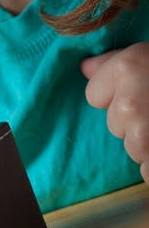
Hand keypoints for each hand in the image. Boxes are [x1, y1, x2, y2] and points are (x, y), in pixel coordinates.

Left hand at [81, 44, 148, 184]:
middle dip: (134, 118)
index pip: (94, 95)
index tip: (144, 88)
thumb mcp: (148, 55)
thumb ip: (115, 63)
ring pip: (131, 146)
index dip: (117, 93)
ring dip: (148, 141)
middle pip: (114, 123)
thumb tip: (85, 69)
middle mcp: (130, 105)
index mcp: (126, 71)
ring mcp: (144, 137)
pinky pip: (147, 171)